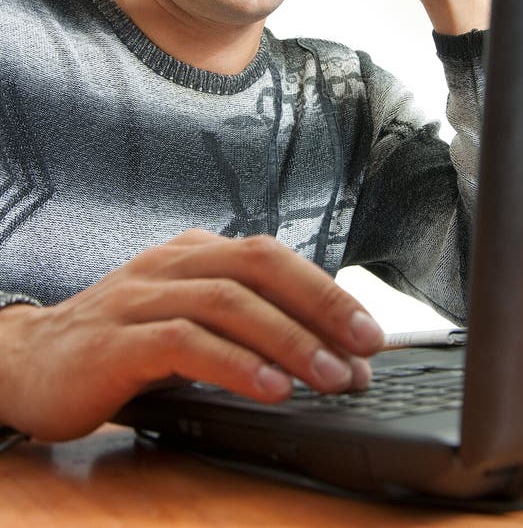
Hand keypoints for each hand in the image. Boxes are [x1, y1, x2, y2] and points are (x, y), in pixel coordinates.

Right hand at [0, 230, 383, 440]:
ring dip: (288, 339)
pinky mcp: (115, 341)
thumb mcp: (184, 318)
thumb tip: (322, 349)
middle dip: (320, 304)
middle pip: (257, 264)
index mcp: (192, 253)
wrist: (28, 361)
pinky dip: (234, 364)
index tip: (369, 332)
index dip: (325, 291)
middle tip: (365, 348)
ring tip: (331, 376)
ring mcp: (140, 298)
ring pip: (227, 301)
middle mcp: (170, 264)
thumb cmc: (119, 343)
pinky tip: (270, 388)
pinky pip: (184, 342)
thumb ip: (240, 322)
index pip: (271, 256)